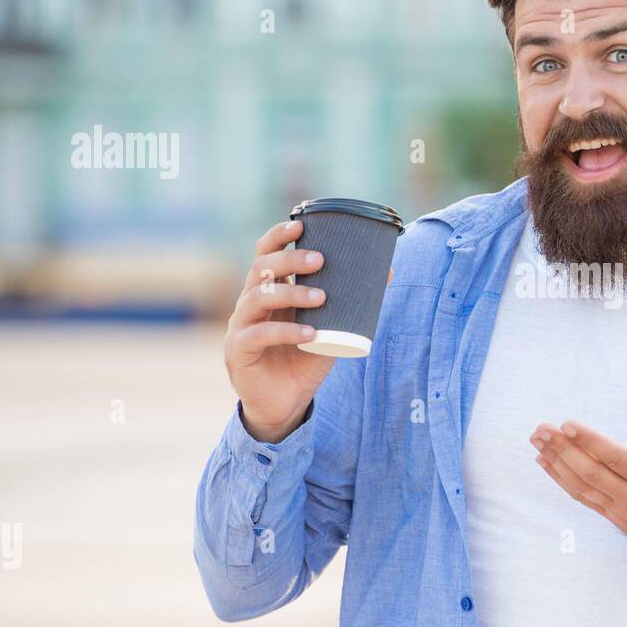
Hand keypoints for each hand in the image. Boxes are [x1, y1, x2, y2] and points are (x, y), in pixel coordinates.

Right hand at [224, 218, 392, 442]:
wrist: (286, 401)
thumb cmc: (306, 357)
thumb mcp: (332, 325)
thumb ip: (351, 300)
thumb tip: (387, 269)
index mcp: (270, 290)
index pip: (266, 254)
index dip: (278, 236)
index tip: (300, 224)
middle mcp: (250, 302)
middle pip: (261, 269)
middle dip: (289, 260)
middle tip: (320, 260)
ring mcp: (241, 325)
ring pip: (258, 298)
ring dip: (292, 294)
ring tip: (323, 297)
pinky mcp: (238, 351)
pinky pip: (258, 335)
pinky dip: (286, 332)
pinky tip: (311, 334)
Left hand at [529, 415, 626, 548]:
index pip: (616, 459)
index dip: (590, 442)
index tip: (567, 425)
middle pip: (591, 472)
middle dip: (563, 449)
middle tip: (541, 429)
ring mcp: (621, 511)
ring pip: (582, 486)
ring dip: (556, 462)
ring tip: (536, 441)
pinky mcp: (614, 518)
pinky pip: (583, 498)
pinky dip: (562, 480)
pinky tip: (546, 462)